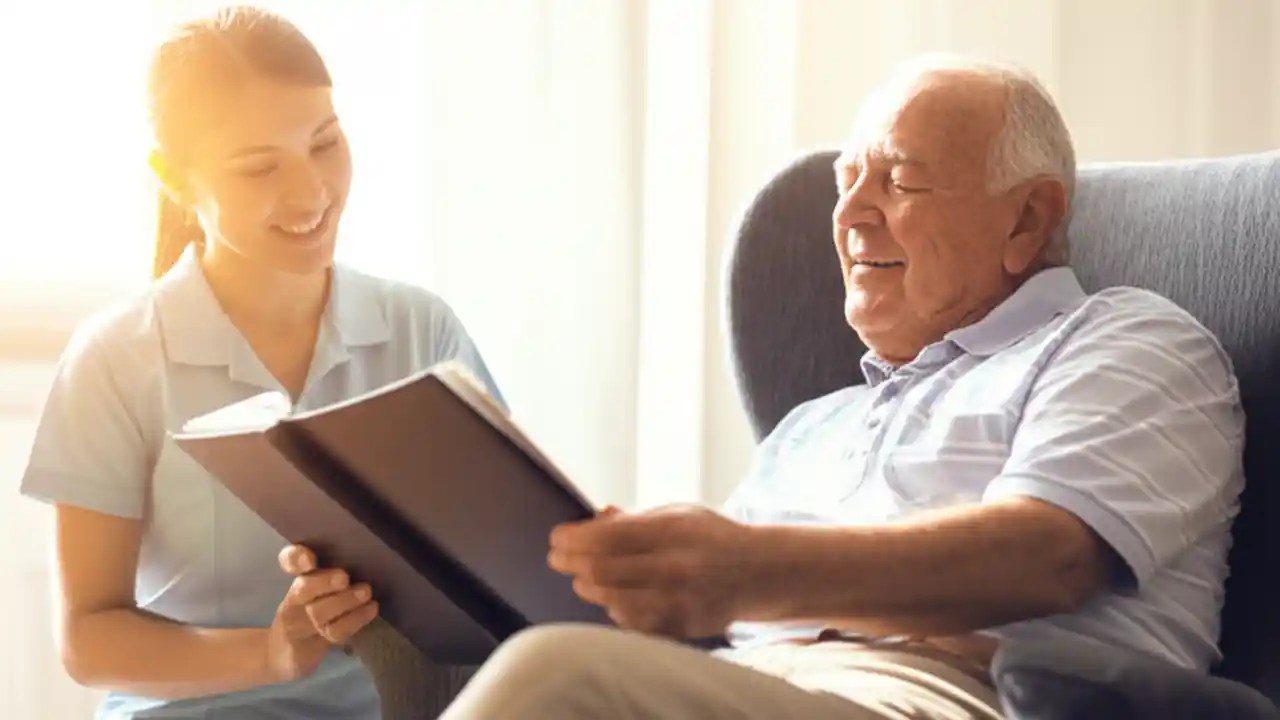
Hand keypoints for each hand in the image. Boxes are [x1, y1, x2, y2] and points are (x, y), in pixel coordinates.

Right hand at [267, 544, 379, 682]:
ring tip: (366, 592)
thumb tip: (371, 551)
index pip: (289, 561)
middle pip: (302, 588)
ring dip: (344, 601)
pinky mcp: (308, 647)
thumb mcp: (320, 589)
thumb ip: (335, 570)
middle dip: (323, 582)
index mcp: (298, 579)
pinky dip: (354, 620)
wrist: (284, 652)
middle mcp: (295, 599)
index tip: (309, 559)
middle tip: (344, 577)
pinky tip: (371, 609)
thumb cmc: (312, 611)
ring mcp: (300, 625)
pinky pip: (332, 633)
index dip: (297, 558)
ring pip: (318, 613)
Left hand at [548, 505, 753, 638]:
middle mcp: (676, 567)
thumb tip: (596, 516)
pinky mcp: (681, 627)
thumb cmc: (710, 537)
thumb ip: (636, 517)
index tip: (556, 537)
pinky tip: (613, 600)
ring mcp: (679, 601)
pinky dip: (614, 610)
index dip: (574, 538)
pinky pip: (632, 623)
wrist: (757, 573)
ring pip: (612, 600)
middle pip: (604, 570)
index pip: (609, 536)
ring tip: (582, 579)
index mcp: (674, 531)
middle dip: (572, 563)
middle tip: (557, 558)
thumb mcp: (678, 513)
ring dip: (589, 587)